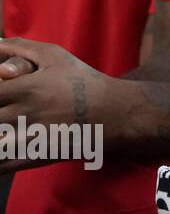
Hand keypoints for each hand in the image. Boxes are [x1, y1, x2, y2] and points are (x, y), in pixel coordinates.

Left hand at [0, 37, 111, 171]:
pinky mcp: (37, 157)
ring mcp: (32, 138)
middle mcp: (26, 114)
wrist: (114, 114)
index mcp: (26, 88)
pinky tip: (4, 147)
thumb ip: (19, 47)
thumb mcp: (55, 56)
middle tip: (2, 111)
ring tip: (4, 128)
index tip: (0, 95)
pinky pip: (2, 166)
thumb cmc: (82, 81)